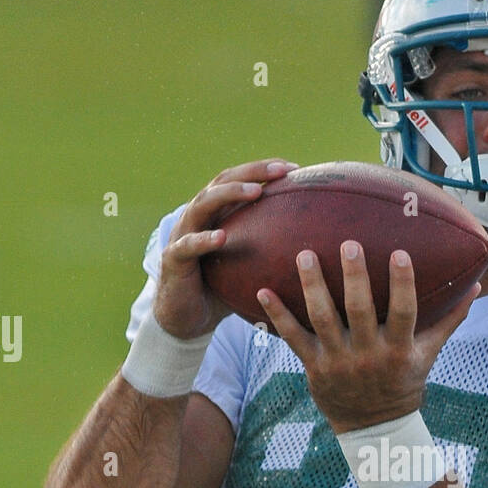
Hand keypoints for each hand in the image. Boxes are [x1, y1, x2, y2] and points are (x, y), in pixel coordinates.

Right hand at [154, 158, 298, 338]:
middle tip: (280, 171)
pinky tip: (221, 237)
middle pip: (221, 182)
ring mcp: (183, 235)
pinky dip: (203, 239)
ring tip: (255, 192)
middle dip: (251, 172)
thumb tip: (315, 249)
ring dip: (229, 194)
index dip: (263, 170)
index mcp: (215, 214)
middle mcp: (198, 217)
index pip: (238, 181)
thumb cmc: (221, 289)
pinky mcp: (173, 260)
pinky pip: (187, 246)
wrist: (186, 318)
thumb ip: (270, 251)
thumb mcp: (248, 265)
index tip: (294, 168)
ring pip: (202, 205)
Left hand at [256, 241, 479, 433]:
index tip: (399, 254)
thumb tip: (477, 285)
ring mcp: (339, 361)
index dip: (402, 284)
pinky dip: (277, 315)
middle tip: (348, 243)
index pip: (404, 312)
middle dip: (353, 277)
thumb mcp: (429, 354)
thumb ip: (449, 319)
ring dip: (312, 286)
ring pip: (322, 318)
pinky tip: (263, 289)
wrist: (374, 427)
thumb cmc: (405, 383)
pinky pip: (293, 338)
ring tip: (303, 254)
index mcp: (399, 349)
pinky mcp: (314, 367)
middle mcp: (368, 354)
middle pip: (359, 310)